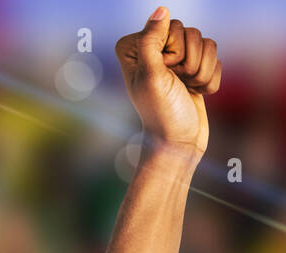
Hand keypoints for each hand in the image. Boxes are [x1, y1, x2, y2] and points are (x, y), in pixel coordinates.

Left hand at [116, 7, 220, 155]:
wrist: (179, 141)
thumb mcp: (151, 75)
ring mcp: (175, 59)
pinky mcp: (194, 68)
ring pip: (206, 42)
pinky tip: (196, 92)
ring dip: (201, 70)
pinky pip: (216, 56)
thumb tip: (161, 9)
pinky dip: (210, 77)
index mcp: (134, 48)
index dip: (172, 48)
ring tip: (187, 88)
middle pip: (190, 31)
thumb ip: (151, 41)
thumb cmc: (161, 111)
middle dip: (189, 60)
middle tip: (176, 81)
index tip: (162, 71)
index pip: (169, 24)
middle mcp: (154, 50)